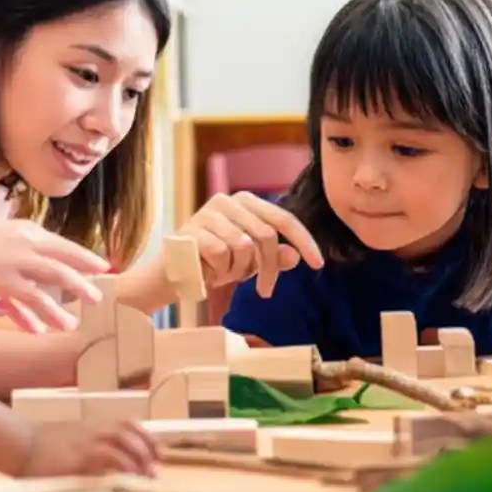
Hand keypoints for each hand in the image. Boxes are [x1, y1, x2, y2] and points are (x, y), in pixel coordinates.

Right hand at [0, 220, 109, 332]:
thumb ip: (15, 273)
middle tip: (107, 275)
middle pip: (66, 253)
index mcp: (21, 229)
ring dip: (78, 289)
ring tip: (94, 303)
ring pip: (58, 274)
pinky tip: (56, 327)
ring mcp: (15, 258)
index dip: (80, 254)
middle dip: (88, 265)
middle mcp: (22, 239)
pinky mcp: (4, 280)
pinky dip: (48, 314)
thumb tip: (29, 302)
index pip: (58, 242)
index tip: (98, 263)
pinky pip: (36, 299)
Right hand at [18, 420, 160, 477]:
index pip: (127, 424)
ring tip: (148, 473)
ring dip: (140, 456)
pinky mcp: (79, 456)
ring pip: (123, 440)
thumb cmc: (37, 446)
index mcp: (91, 425)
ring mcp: (86, 440)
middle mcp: (92, 429)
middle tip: (158, 466)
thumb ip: (84, 445)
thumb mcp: (66, 440)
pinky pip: (109, 456)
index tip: (158, 451)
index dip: (146, 436)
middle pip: (129, 430)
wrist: (16, 442)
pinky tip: (130, 476)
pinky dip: (124, 465)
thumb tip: (99, 465)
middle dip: (149, 446)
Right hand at [176, 191, 323, 296]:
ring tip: (227, 275)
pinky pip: (223, 254)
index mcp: (246, 202)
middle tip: (266, 291)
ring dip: (240, 270)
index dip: (304, 241)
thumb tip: (294, 255)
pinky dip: (221, 270)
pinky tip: (211, 272)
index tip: (317, 265)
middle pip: (266, 236)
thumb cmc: (214, 264)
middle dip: (269, 268)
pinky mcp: (194, 229)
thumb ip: (274, 258)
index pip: (283, 218)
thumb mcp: (251, 263)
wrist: (173, 274)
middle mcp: (228, 200)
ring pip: (244, 246)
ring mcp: (208, 213)